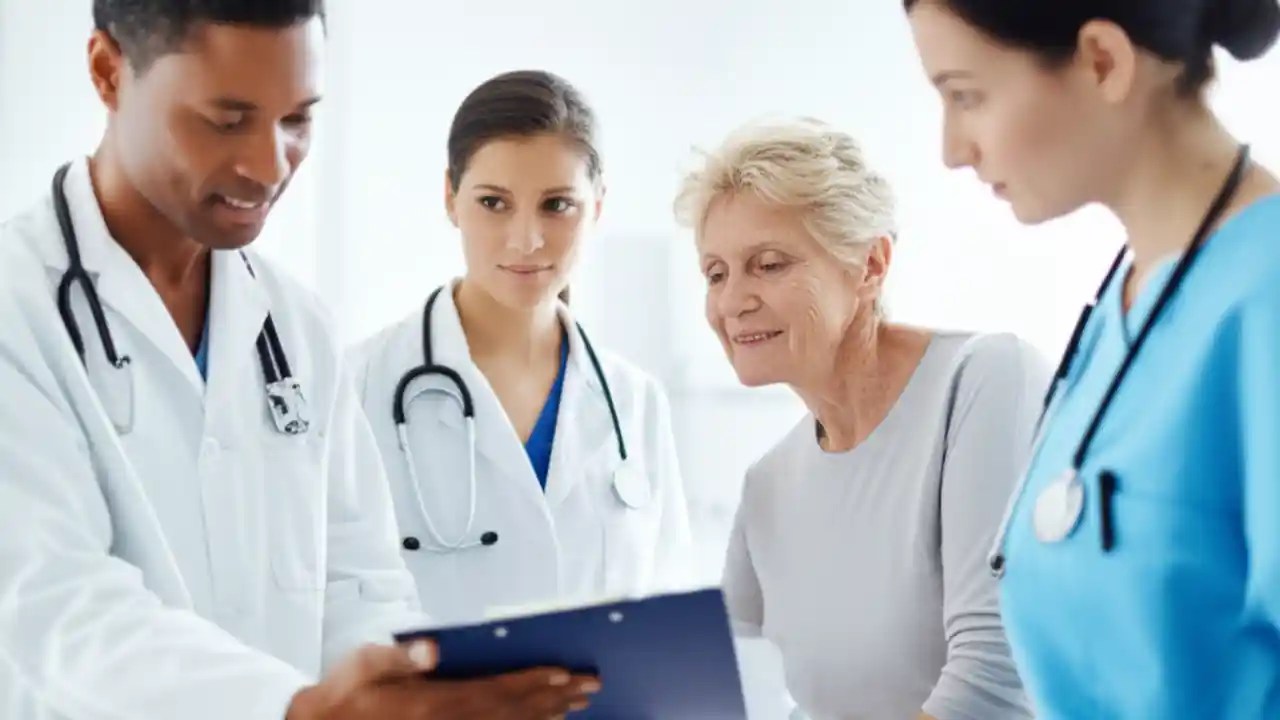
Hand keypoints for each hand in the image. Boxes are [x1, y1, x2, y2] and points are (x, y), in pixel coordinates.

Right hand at [286, 641, 600, 718]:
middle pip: (513, 712)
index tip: (565, 673)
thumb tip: (431, 649)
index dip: (533, 682)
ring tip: (577, 704)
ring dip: (546, 716)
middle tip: (590, 686)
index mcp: (433, 702)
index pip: (495, 691)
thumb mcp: (361, 667)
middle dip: (554, 697)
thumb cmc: (344, 697)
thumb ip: (397, 657)